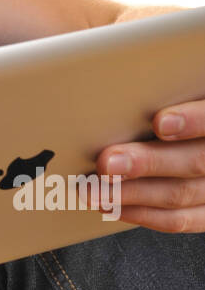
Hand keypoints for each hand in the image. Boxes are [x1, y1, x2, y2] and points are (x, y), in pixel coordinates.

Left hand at [94, 99, 204, 231]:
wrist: (189, 140)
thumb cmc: (178, 106)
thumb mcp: (181, 86)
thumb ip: (170, 89)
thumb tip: (132, 69)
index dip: (193, 121)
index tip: (160, 123)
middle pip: (196, 161)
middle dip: (147, 163)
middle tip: (106, 162)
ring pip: (182, 193)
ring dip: (133, 193)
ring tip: (95, 189)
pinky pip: (181, 220)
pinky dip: (144, 214)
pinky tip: (113, 206)